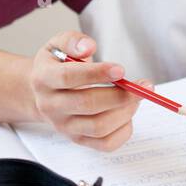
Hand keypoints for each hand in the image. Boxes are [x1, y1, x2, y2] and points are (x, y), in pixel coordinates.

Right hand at [29, 31, 146, 150]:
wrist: (42, 92)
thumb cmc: (57, 66)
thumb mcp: (58, 44)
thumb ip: (73, 41)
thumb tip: (88, 47)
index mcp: (44, 79)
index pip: (69, 77)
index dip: (96, 73)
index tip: (121, 69)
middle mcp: (51, 106)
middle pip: (87, 104)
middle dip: (121, 95)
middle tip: (143, 86)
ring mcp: (64, 126)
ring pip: (99, 127)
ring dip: (126, 111)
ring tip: (136, 97)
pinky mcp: (78, 139)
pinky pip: (106, 144)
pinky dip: (124, 130)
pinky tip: (128, 113)